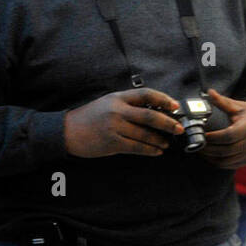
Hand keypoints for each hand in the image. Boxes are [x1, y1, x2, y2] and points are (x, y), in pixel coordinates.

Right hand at [64, 87, 182, 157]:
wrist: (67, 131)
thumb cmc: (90, 117)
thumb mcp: (108, 103)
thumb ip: (128, 105)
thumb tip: (156, 112)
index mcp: (118, 98)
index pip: (146, 94)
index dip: (164, 99)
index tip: (175, 106)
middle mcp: (117, 110)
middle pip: (150, 116)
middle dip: (168, 123)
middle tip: (179, 129)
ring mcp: (114, 127)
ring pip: (145, 134)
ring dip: (160, 140)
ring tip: (167, 143)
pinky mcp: (112, 142)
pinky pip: (137, 147)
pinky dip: (150, 150)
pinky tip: (157, 151)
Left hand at [199, 88, 245, 168]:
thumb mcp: (239, 107)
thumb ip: (223, 101)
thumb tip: (210, 92)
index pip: (229, 135)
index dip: (213, 137)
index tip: (202, 134)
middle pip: (225, 150)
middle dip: (208, 148)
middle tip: (196, 144)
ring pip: (226, 160)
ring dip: (210, 157)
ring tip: (201, 150)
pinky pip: (229, 166)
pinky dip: (217, 162)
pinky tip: (209, 156)